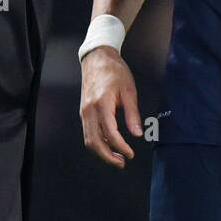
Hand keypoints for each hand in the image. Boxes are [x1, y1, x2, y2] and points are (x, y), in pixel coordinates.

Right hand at [79, 46, 141, 167]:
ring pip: (89, 140)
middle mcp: (89, 110)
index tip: (131, 154)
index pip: (110, 133)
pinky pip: (88, 133)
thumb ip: (132, 114)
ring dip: (102, 152)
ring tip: (117, 157)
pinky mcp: (83, 111)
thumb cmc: (115, 72)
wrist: (97, 58)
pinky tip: (109, 145)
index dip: (120, 147)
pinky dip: (97, 143)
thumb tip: (137, 134)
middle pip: (94, 142)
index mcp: (102, 104)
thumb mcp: (129, 90)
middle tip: (122, 162)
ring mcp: (84, 112)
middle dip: (108, 157)